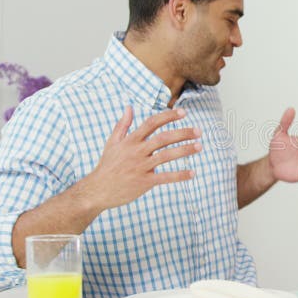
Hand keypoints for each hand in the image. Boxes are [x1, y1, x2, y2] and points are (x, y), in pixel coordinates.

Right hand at [86, 107, 201, 210]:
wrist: (97, 190)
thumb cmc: (107, 166)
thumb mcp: (112, 143)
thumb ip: (122, 125)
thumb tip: (129, 107)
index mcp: (131, 140)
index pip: (152, 123)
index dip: (168, 116)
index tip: (184, 112)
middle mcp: (137, 151)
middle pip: (163, 138)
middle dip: (182, 133)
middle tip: (199, 131)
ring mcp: (141, 167)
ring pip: (166, 156)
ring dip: (185, 150)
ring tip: (200, 147)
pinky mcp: (144, 182)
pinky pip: (165, 177)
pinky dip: (179, 175)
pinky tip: (192, 173)